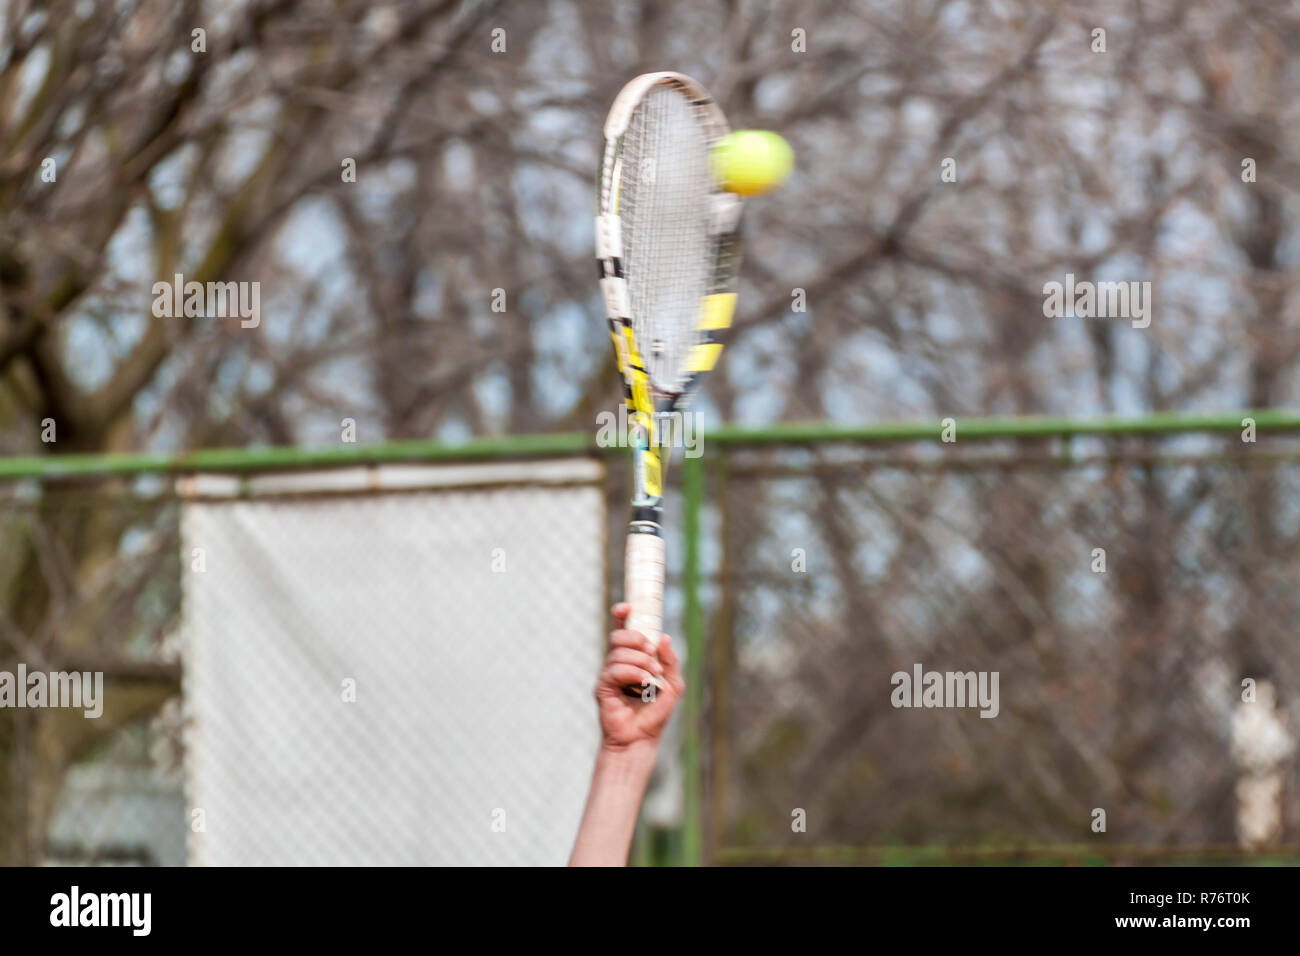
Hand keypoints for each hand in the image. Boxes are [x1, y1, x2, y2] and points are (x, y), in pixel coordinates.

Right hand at [594, 602, 683, 747]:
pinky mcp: (603, 688)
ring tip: (653, 677)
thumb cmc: (655, 712)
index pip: (622, 630)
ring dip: (640, 661)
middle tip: (651, 653)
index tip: (626, 607)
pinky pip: (614, 670)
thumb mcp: (673, 684)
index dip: (621, 615)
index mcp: (632, 659)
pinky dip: (633, 673)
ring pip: (619, 653)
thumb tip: (664, 636)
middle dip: (636, 639)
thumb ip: (670, 661)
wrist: (642, 738)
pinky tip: (644, 683)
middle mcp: (617, 664)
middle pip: (618, 636)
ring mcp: (608, 675)